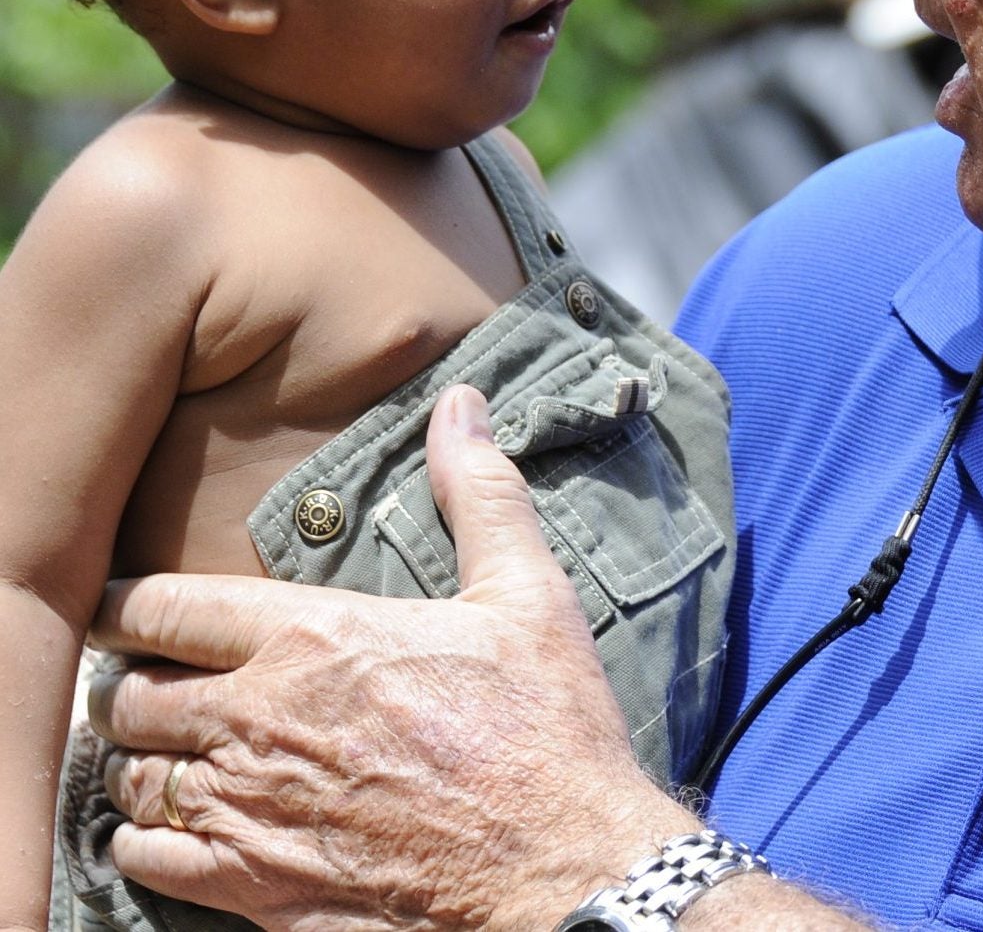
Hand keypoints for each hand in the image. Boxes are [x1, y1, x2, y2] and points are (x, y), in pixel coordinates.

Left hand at [88, 386, 688, 931]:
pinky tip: (176, 825)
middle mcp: (257, 721)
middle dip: (131, 683)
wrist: (557, 871)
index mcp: (313, 638)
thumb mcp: (526, 592)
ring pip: (127, 779)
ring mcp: (245, 812)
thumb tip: (464, 403)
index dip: (125, 602)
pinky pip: (143, 859)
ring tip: (166, 749)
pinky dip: (143, 838)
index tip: (121, 604)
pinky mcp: (250, 890)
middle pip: (128, 697)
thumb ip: (479, 492)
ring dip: (138, 759)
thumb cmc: (543, 728)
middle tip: (154, 679)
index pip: (163, 607)